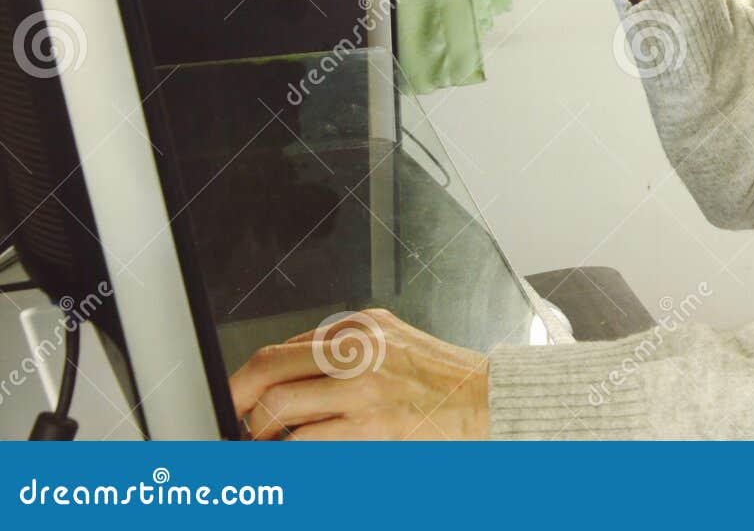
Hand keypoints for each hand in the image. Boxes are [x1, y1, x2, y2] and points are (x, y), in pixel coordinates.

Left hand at [229, 308, 488, 440]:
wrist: (490, 401)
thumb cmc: (444, 381)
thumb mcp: (393, 345)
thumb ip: (344, 354)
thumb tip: (287, 379)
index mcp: (362, 326)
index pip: (281, 347)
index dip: (249, 379)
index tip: (240, 399)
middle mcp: (358, 349)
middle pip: (266, 367)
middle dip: (237, 399)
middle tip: (233, 423)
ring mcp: (362, 387)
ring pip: (276, 408)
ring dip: (259, 433)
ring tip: (264, 446)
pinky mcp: (369, 426)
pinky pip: (303, 443)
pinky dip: (289, 453)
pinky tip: (291, 456)